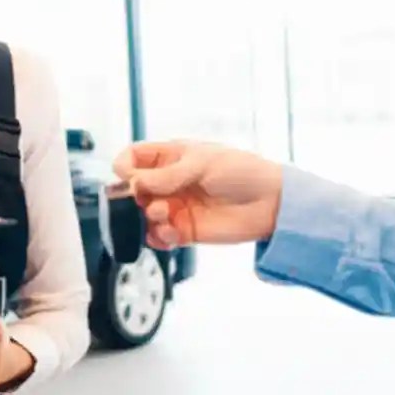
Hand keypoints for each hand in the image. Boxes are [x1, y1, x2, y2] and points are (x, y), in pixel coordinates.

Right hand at [113, 141, 283, 247]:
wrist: (270, 202)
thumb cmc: (240, 171)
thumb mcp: (201, 164)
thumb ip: (166, 176)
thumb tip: (132, 183)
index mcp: (171, 157)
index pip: (133, 158)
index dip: (124, 167)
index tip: (129, 177)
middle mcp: (168, 182)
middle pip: (132, 190)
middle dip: (132, 197)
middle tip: (142, 200)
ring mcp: (176, 207)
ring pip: (142, 215)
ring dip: (147, 217)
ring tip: (166, 214)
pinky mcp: (184, 231)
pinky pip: (159, 237)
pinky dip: (158, 237)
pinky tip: (172, 233)